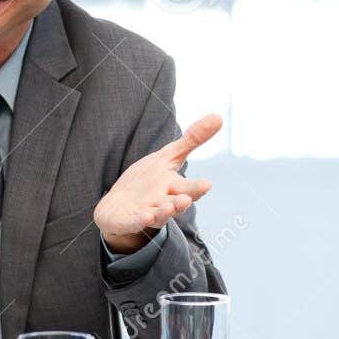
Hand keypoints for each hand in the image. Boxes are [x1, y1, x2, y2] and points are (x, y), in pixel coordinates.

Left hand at [93, 114, 222, 253]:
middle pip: (177, 204)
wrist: (120, 205)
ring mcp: (147, 214)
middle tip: (187, 199)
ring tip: (168, 206)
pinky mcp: (129, 221)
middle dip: (182, 202)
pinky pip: (135, 222)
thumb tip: (219, 116)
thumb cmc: (148, 181)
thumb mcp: (168, 157)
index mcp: (175, 188)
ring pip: (159, 215)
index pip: (189, 189)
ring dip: (164, 212)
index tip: (207, 184)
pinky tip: (145, 216)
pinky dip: (140, 221)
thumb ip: (192, 140)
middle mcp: (164, 203)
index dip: (197, 188)